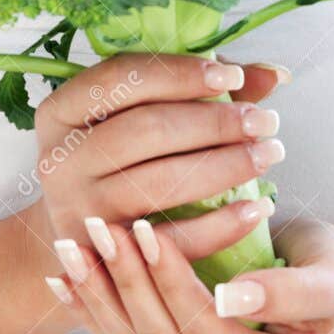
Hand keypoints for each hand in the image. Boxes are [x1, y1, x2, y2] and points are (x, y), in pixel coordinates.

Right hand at [21, 50, 287, 292]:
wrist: (80, 239)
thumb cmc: (120, 159)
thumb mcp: (138, 113)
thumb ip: (201, 86)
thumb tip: (273, 75)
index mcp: (61, 111)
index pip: (121, 79)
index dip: (180, 73)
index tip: (233, 77)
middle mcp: (60, 161)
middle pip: (146, 130)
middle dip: (214, 122)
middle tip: (265, 121)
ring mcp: (81, 212)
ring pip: (161, 182)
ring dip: (224, 167)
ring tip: (268, 154)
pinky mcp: (108, 260)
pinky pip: (173, 240)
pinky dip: (221, 225)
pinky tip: (259, 207)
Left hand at [47, 213, 333, 333]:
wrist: (321, 275)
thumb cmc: (333, 270)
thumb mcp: (333, 279)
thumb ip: (293, 293)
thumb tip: (230, 299)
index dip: (174, 284)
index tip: (148, 230)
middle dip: (128, 283)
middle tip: (103, 226)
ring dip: (100, 295)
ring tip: (75, 244)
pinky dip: (90, 308)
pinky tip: (62, 276)